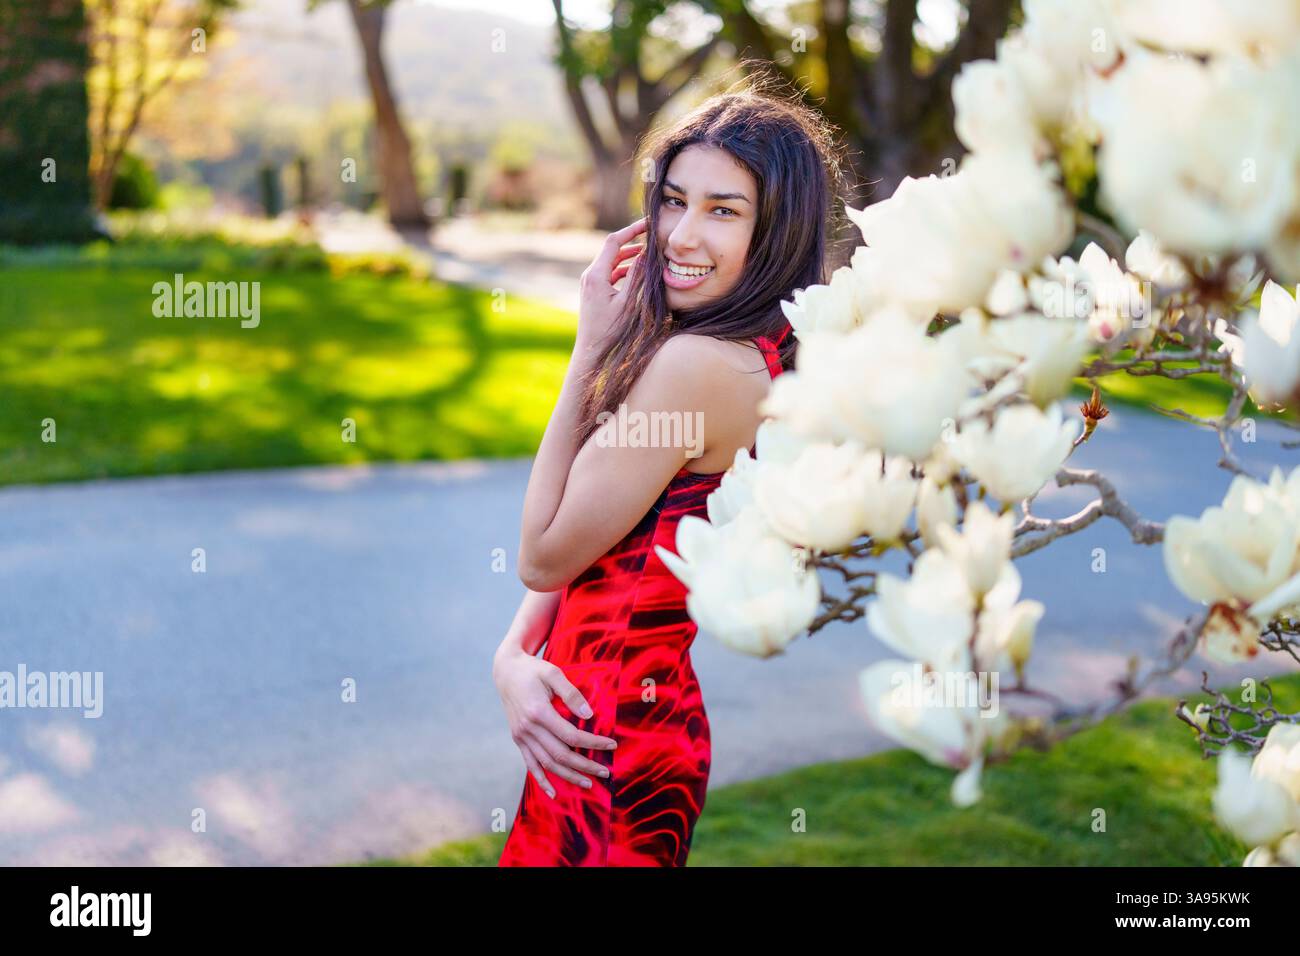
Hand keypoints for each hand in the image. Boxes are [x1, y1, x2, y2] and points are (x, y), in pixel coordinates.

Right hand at [493, 647, 617, 798]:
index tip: (611, 744)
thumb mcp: (553, 673)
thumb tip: (589, 715)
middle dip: (585, 765)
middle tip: (606, 771)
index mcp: (538, 712)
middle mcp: (528, 728)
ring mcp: (521, 736)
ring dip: (568, 776)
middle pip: (561, 755)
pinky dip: (541, 780)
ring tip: (588, 782)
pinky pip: (530, 764)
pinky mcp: (518, 739)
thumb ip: (571, 694)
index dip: (593, 742)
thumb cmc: (532, 670)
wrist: (505, 672)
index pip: (571, 736)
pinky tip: (553, 793)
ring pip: (547, 764)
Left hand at [577, 217, 646, 351]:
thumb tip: (644, 255)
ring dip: (629, 256)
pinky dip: (623, 269)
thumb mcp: (627, 303)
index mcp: (596, 275)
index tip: (648, 223)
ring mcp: (590, 282)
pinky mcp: (593, 289)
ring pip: (611, 261)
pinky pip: (609, 272)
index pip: (614, 242)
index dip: (631, 230)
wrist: (591, 349)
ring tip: (648, 253)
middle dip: (632, 240)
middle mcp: (590, 275)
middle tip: (651, 235)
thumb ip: (636, 278)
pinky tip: (637, 272)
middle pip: (612, 248)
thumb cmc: (609, 330)